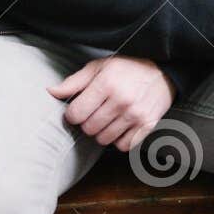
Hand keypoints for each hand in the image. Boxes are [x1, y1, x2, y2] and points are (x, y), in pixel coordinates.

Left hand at [46, 56, 176, 151]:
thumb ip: (74, 82)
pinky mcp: (147, 126)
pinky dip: (118, 140)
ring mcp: (135, 115)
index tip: (79, 109)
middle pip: (88, 128)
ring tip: (108, 119)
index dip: (73, 114)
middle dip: (87, 122)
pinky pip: (122, 146)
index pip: (75, 114)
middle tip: (95, 113)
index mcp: (107, 83)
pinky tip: (120, 127)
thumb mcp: (99, 67)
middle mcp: (121, 100)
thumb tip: (50, 92)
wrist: (164, 72)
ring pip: (103, 139)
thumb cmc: (127, 69)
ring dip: (102, 132)